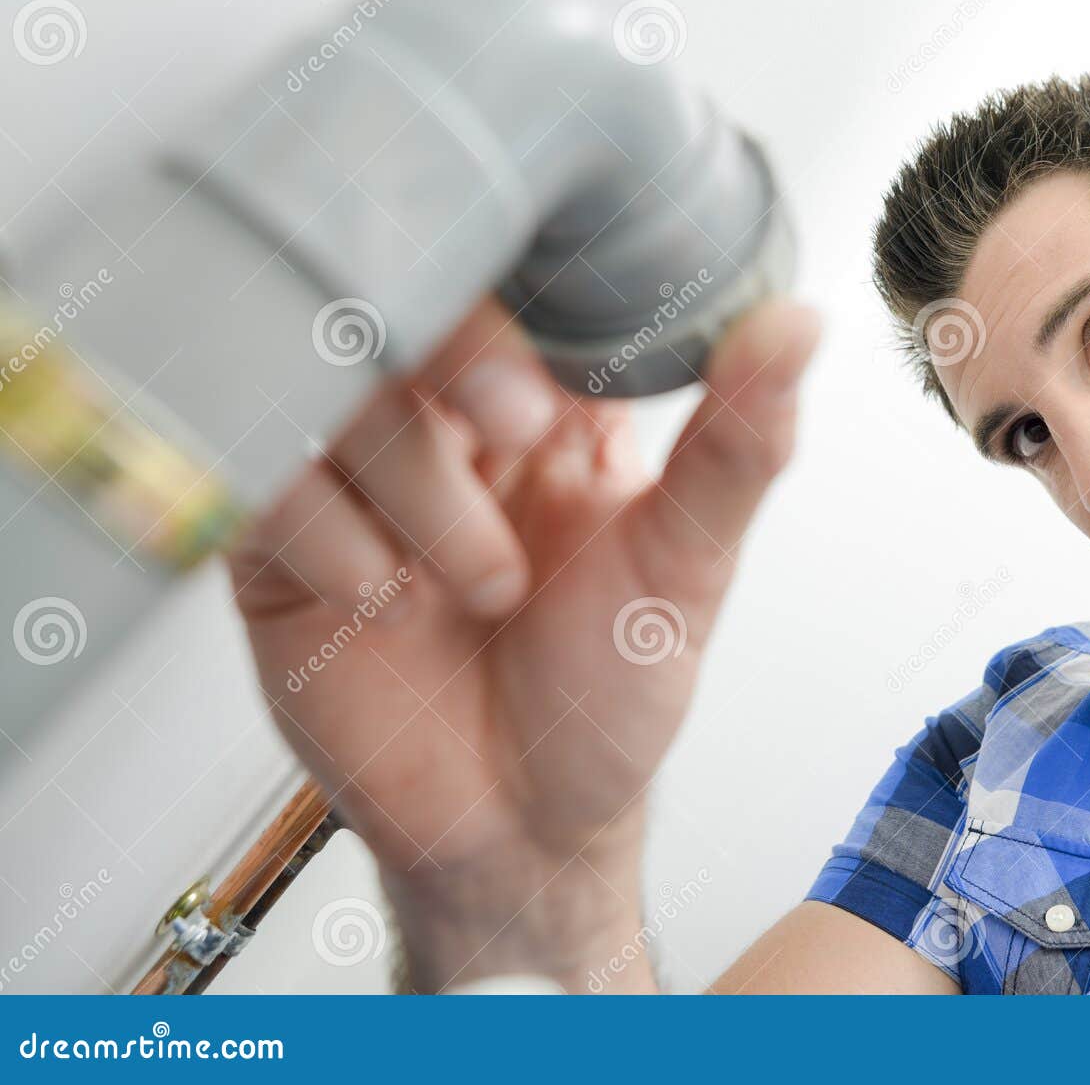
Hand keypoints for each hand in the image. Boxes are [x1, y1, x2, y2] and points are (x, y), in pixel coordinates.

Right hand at [228, 293, 821, 988]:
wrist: (520, 827)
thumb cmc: (607, 694)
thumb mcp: (688, 569)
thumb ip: (735, 447)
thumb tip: (800, 326)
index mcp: (543, 408)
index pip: (517, 287)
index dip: (531, 303)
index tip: (564, 367)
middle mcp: (446, 429)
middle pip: (411, 312)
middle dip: (463, 361)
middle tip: (519, 434)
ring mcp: (356, 484)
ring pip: (336, 393)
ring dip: (419, 489)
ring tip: (485, 591)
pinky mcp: (280, 549)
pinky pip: (265, 490)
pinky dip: (336, 546)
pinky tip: (392, 612)